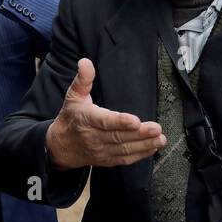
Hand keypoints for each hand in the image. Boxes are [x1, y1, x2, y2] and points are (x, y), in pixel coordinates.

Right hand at [45, 58, 165, 169]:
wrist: (60, 146)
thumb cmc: (71, 117)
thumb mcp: (74, 96)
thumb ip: (83, 79)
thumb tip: (85, 62)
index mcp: (86, 119)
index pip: (104, 121)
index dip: (119, 121)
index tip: (134, 120)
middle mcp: (94, 137)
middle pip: (119, 136)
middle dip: (139, 133)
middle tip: (156, 129)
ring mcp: (101, 151)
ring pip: (124, 149)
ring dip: (144, 145)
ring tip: (160, 139)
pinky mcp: (107, 160)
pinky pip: (125, 159)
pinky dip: (140, 155)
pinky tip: (153, 147)